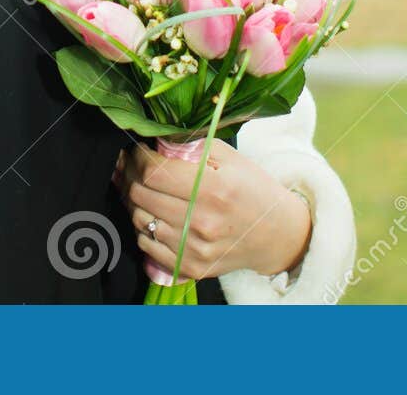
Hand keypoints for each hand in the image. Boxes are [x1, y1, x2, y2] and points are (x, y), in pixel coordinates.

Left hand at [113, 140, 311, 280]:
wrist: (278, 234)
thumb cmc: (253, 189)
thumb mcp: (229, 157)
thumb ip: (190, 146)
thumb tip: (153, 140)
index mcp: (213, 189)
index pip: (154, 172)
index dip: (137, 158)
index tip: (137, 150)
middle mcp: (202, 222)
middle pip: (141, 195)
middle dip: (129, 175)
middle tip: (130, 166)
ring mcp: (196, 248)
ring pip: (139, 220)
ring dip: (133, 200)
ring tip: (139, 187)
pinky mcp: (192, 267)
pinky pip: (147, 246)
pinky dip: (142, 227)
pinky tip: (150, 214)